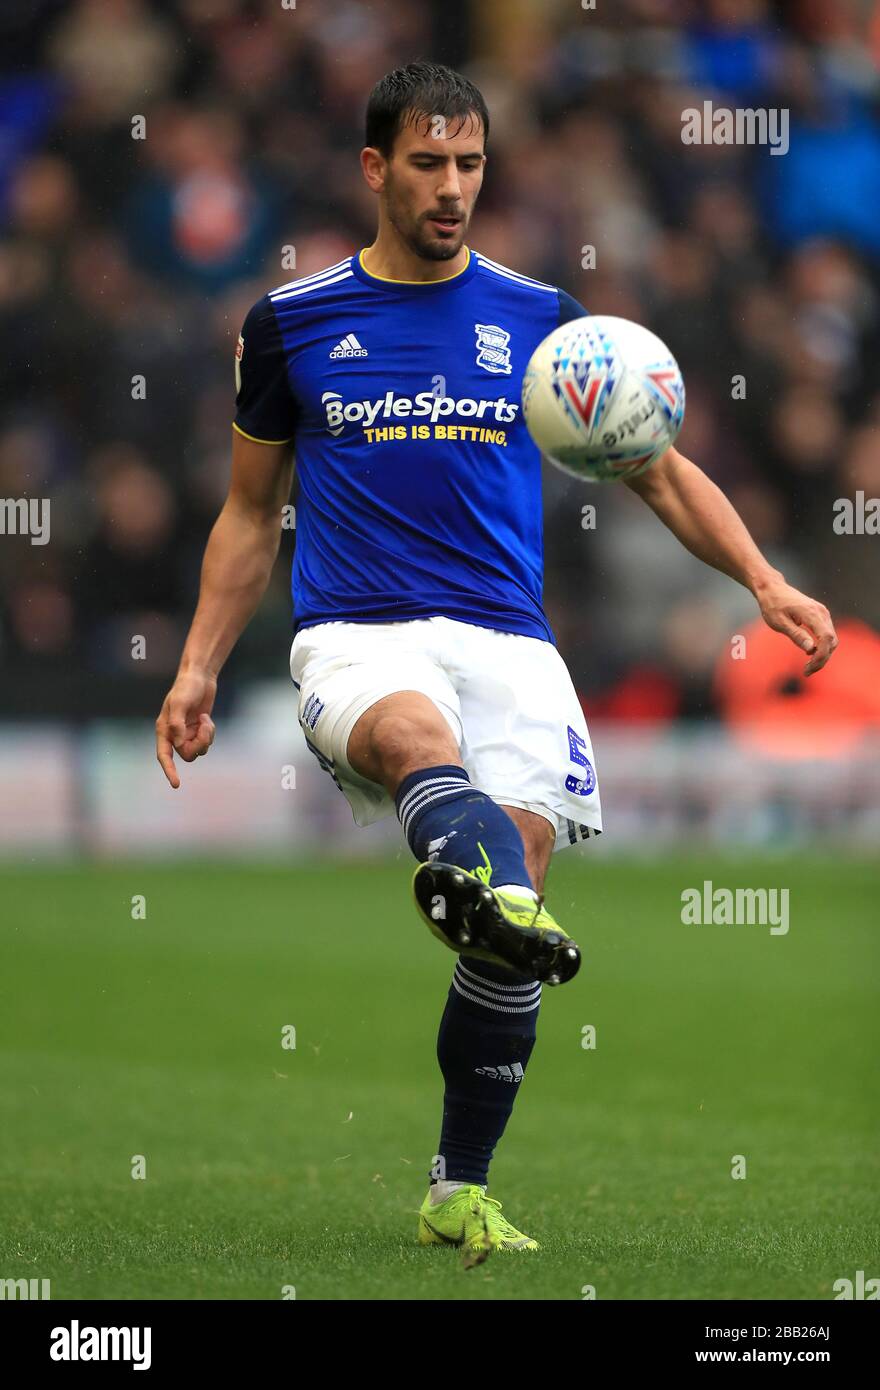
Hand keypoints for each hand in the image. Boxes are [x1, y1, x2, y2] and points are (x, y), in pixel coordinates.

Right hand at [156, 668, 217, 787]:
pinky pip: (206, 742)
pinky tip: (207, 719)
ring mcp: (187, 734)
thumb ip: (177, 723)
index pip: (164, 756)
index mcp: (164, 730)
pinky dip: (210, 733)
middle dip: (199, 744)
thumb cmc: (186, 687)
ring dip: (206, 737)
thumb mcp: (180, 703)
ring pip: (199, 750)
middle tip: (205, 729)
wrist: (199, 677)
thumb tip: (178, 743)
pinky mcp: (198, 731)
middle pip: (187, 754)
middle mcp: (174, 734)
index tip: (176, 784)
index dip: (169, 771)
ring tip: (206, 720)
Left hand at [755, 578, 838, 675]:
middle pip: (831, 641)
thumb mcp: (779, 622)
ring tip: (808, 667)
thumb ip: (796, 635)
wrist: (772, 588)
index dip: (821, 656)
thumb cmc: (772, 605)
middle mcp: (821, 612)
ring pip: (831, 639)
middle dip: (822, 659)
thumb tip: (811, 649)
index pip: (826, 638)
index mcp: (812, 613)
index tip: (809, 668)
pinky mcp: (820, 615)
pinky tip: (810, 654)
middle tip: (806, 672)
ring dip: (822, 654)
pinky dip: (822, 647)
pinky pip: (827, 634)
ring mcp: (822, 613)